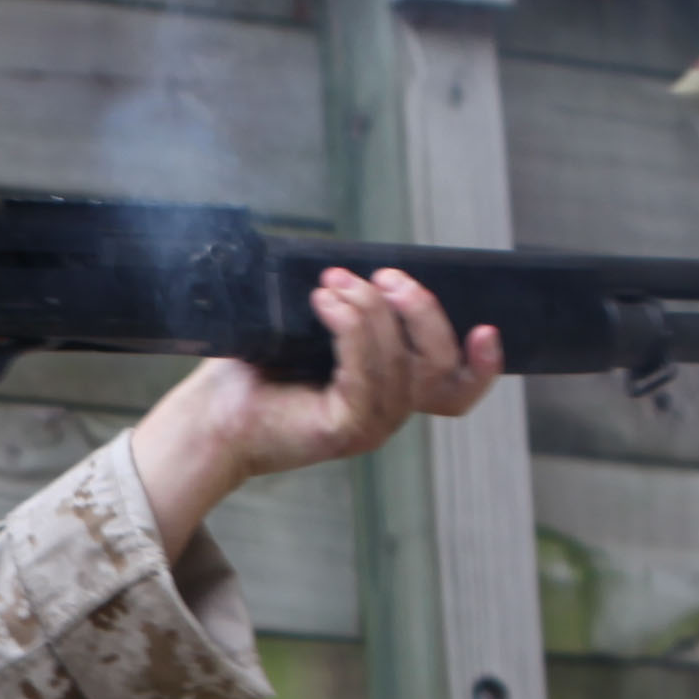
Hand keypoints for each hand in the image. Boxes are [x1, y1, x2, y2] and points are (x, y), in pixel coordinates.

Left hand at [125, 269, 501, 559]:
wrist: (211, 416)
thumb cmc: (256, 371)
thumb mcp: (310, 329)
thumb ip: (350, 311)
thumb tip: (364, 268)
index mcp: (389, 392)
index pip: (456, 391)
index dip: (483, 366)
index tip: (487, 329)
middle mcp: (388, 414)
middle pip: (440, 364)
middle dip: (419, 309)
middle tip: (382, 275)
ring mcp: (370, 426)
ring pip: (403, 361)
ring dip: (372, 309)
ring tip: (333, 283)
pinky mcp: (346, 430)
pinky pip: (368, 370)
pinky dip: (351, 327)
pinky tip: (325, 302)